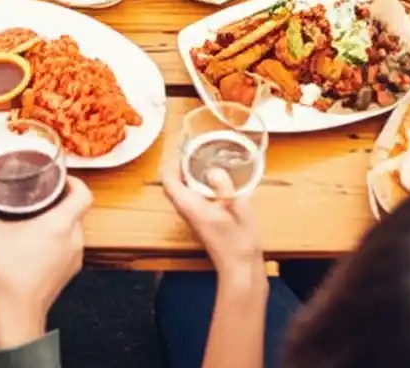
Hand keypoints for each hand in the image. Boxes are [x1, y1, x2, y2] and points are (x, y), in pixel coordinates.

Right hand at [0, 177, 92, 348]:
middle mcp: (73, 239)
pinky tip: (35, 243)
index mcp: (59, 224)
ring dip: (57, 222)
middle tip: (40, 197)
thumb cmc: (7, 276)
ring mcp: (74, 257)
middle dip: (60, 201)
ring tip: (35, 220)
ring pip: (73, 229)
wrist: (16, 313)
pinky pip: (68, 246)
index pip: (83, 193)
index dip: (75, 181)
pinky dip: (56, 240)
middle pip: (77, 210)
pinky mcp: (70, 271)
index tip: (61, 179)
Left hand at [161, 154, 262, 276]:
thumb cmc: (240, 242)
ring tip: (199, 152)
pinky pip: (190, 192)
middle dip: (177, 160)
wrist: (240, 268)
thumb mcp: (238, 211)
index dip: (171, 158)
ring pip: (180, 187)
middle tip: (191, 143)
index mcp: (190, 206)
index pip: (168, 179)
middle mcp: (186, 209)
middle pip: (171, 180)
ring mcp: (192, 213)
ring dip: (185, 169)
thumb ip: (225, 189)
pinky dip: (195, 179)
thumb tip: (213, 170)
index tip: (181, 142)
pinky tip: (212, 173)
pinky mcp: (201, 216)